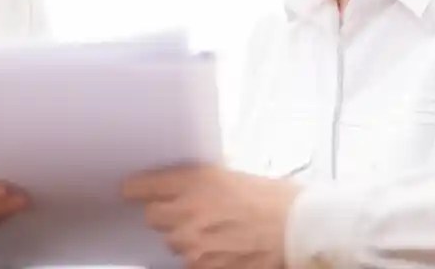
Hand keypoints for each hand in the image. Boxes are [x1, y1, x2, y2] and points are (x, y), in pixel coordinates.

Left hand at [123, 164, 300, 268]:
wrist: (300, 229)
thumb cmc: (274, 199)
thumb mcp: (232, 174)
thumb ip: (201, 180)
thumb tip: (182, 181)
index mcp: (194, 181)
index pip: (140, 187)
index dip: (137, 189)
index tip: (134, 191)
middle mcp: (188, 212)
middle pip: (152, 217)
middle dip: (167, 215)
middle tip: (189, 212)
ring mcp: (194, 245)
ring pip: (171, 242)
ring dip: (186, 237)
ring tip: (215, 231)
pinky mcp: (204, 267)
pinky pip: (189, 262)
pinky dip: (201, 257)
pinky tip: (222, 247)